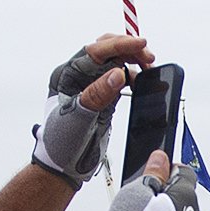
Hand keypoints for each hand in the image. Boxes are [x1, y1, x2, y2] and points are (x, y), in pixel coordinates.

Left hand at [32, 35, 153, 186]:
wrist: (61, 166)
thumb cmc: (60, 143)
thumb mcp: (78, 117)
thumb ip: (98, 94)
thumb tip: (118, 74)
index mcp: (67, 75)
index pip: (96, 51)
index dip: (120, 45)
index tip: (140, 45)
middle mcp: (79, 76)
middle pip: (107, 50)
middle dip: (129, 49)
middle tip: (148, 56)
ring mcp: (92, 86)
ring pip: (116, 62)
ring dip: (133, 61)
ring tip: (149, 67)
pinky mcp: (103, 98)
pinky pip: (120, 79)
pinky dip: (134, 76)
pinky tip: (143, 80)